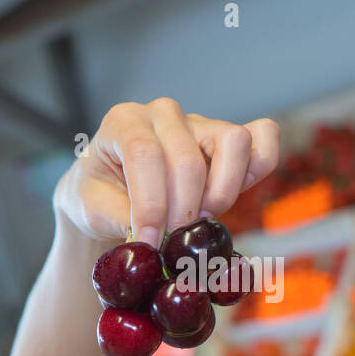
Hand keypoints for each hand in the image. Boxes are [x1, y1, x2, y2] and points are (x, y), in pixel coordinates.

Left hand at [54, 97, 280, 246]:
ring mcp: (199, 121)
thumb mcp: (91, 210)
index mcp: (123, 122)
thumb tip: (151, 237)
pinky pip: (263, 137)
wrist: (109, 192)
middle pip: (187, 160)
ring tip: (197, 220)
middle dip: (181, 211)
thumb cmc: (98, 196)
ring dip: (220, 192)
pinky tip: (226, 198)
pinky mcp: (227, 137)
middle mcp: (163, 114)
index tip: (149, 240)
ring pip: (233, 142)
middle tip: (170, 241)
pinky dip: (256, 169)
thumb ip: (118, 218)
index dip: (151, 204)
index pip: (145, 155)